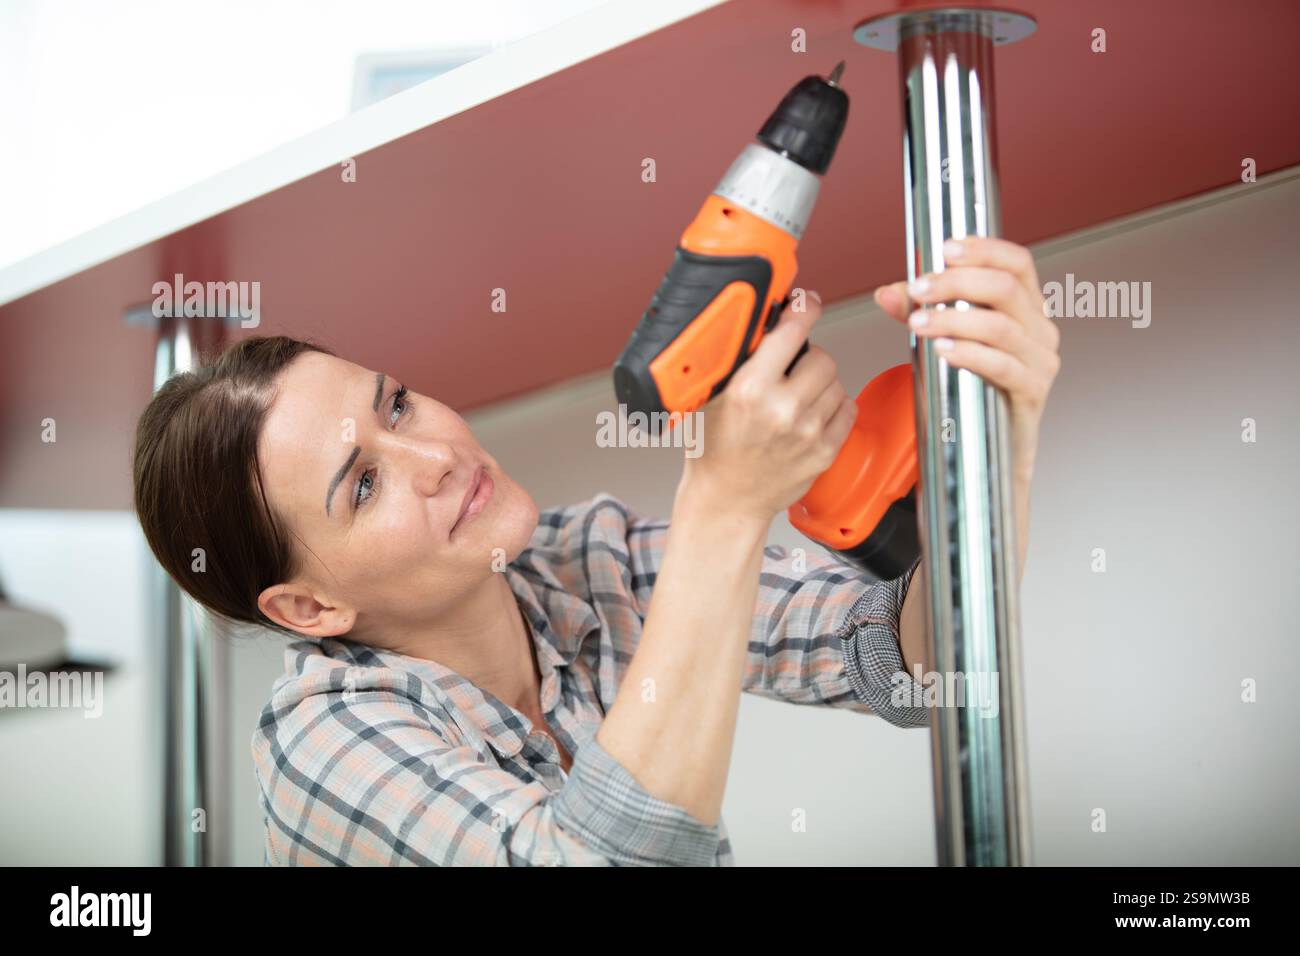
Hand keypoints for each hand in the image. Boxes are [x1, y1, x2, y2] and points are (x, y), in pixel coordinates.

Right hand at [680, 290, 856, 523]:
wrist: (725, 501)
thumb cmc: (712, 451)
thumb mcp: (709, 397)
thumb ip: (735, 361)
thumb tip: (762, 320)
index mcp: (749, 390)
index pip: (793, 331)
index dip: (805, 309)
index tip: (808, 303)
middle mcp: (782, 409)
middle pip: (822, 356)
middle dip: (809, 357)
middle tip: (791, 369)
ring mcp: (807, 432)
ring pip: (836, 382)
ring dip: (820, 383)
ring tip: (796, 396)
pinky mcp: (825, 451)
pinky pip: (847, 409)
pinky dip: (833, 406)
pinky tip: (810, 414)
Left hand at [874, 237, 1059, 484]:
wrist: (990, 447)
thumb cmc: (974, 387)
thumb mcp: (946, 338)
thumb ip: (919, 312)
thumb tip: (887, 292)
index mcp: (1026, 306)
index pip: (1016, 263)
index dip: (984, 249)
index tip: (945, 249)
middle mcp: (1040, 328)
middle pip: (1005, 289)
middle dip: (956, 283)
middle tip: (919, 289)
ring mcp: (1040, 360)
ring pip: (1000, 327)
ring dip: (954, 319)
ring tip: (919, 322)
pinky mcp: (1032, 391)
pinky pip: (1002, 366)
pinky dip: (970, 354)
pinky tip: (944, 351)